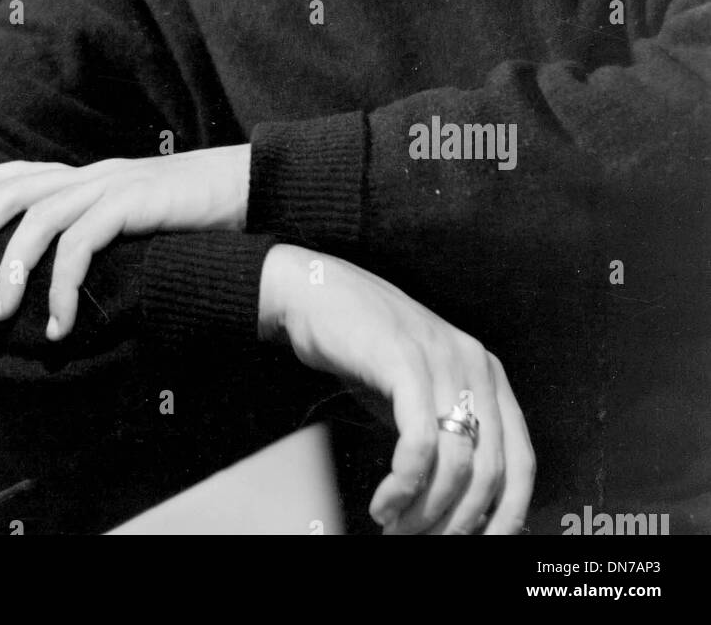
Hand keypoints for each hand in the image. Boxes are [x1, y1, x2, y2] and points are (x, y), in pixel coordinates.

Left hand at [0, 144, 249, 338]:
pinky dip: (62, 285)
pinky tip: (58, 323)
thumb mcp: (136, 217)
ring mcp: (110, 185)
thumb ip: (100, 228)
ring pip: (40, 218)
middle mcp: (91, 174)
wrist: (247, 190)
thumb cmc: (193, 214)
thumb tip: (65, 263)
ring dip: (12, 268)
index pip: (17, 171)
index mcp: (88, 175)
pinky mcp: (132, 203)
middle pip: (13, 191)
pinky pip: (81, 244)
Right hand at [259, 245, 534, 535]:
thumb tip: (465, 506)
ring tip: (396, 525)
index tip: (484, 543)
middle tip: (423, 539)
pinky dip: (403, 484)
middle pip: (490, 470)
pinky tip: (385, 500)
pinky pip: (419, 442)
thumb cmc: (366, 349)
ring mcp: (441, 359)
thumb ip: (446, 437)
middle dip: (458, 521)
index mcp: (487, 374)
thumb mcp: (420, 394)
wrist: (317, 295)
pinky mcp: (404, 361)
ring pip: (456, 463)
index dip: (508, 514)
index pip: (521, 460)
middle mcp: (474, 364)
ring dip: (426, 510)